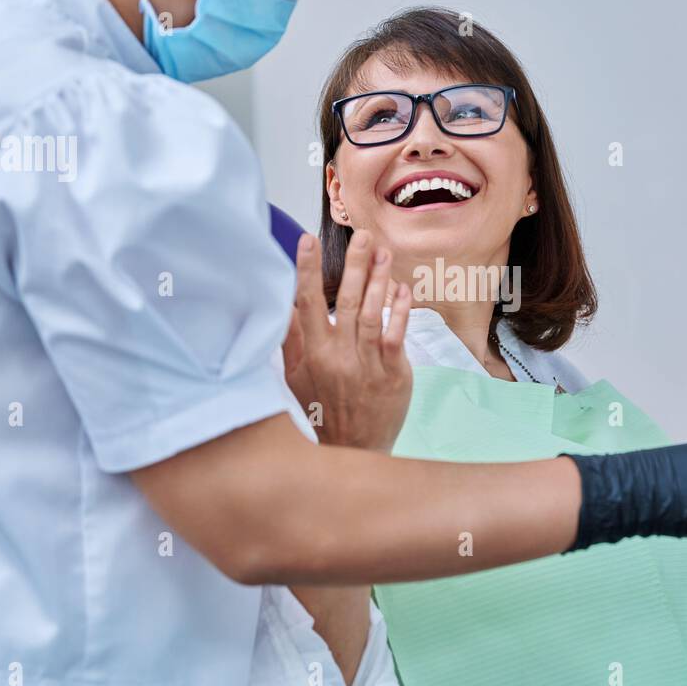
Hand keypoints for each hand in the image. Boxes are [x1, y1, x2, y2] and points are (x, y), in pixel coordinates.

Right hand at [284, 230, 412, 451]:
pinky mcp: (393, 374)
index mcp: (312, 353)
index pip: (307, 304)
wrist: (352, 450)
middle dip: (356, 265)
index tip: (308, 240)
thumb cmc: (321, 410)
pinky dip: (400, 311)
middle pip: (347, 302)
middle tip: (364, 236)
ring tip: (385, 253)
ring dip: (379, 281)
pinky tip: (404, 290)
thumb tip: (282, 303)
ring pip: (373, 314)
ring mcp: (367, 365)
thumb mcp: (295, 377)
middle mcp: (339, 356)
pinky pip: (397, 336)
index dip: (307, 271)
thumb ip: (291, 339)